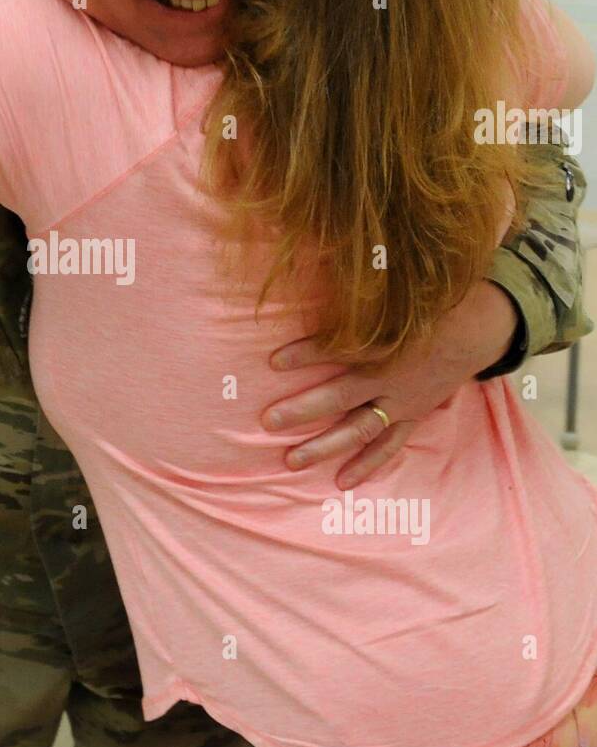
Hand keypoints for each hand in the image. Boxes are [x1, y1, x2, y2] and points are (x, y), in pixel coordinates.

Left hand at [261, 281, 518, 487]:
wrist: (479, 327)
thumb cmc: (430, 305)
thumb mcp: (401, 293)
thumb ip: (364, 293)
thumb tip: (324, 264)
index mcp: (386, 344)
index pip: (339, 350)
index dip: (306, 355)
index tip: (273, 361)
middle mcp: (391, 378)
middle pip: (341, 397)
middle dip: (304, 409)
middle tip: (268, 421)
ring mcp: (402, 402)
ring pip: (359, 429)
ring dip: (325, 446)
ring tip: (291, 460)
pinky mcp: (412, 416)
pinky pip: (388, 446)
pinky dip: (367, 464)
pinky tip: (340, 481)